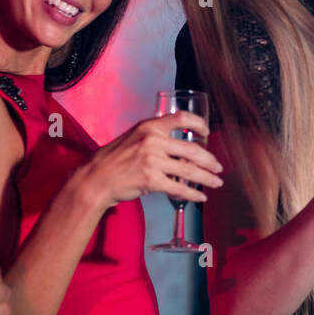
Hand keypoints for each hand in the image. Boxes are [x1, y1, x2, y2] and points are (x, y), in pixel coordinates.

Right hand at [73, 112, 223, 211]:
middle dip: (210, 161)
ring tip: (216, 182)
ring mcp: (152, 161)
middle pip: (192, 150)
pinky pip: (179, 188)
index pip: (181, 118)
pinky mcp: (151, 180)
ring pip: (189, 171)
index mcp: (149, 126)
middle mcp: (152, 141)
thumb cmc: (114, 159)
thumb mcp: (134, 138)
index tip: (207, 132)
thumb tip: (183, 149)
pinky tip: (200, 196)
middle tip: (218, 167)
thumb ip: (156, 138)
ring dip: (207, 178)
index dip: (199, 124)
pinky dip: (193, 194)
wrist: (95, 178)